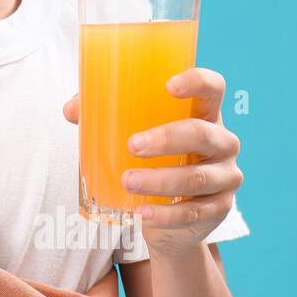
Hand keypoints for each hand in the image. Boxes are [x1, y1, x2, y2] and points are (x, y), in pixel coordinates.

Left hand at [62, 67, 243, 258]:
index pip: (213, 88)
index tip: (169, 85)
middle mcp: (222, 143)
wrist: (171, 215)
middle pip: (202, 134)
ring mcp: (225, 177)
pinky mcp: (218, 209)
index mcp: (204, 114)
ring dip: (160, 180)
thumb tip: (71, 110)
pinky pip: (194, 212)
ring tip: (128, 181)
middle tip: (132, 145)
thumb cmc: (153, 159)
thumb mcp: (134, 133)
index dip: (197, 82)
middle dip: (166, 139)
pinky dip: (166, 215)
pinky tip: (142, 213)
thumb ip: (106, 115)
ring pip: (197, 177)